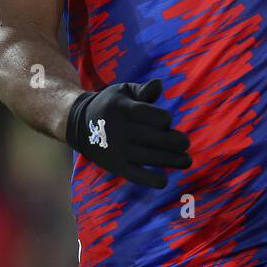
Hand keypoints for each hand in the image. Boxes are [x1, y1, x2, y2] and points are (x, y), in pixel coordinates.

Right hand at [66, 79, 190, 188]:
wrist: (80, 125)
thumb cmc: (111, 105)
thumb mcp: (123, 91)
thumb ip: (142, 90)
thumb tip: (159, 85)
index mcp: (120, 108)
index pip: (147, 114)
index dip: (163, 119)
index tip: (167, 120)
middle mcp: (117, 130)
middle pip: (152, 137)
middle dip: (174, 141)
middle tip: (185, 143)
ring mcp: (116, 150)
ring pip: (148, 157)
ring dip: (171, 160)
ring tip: (186, 161)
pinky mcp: (114, 166)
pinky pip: (134, 175)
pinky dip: (149, 180)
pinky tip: (164, 181)